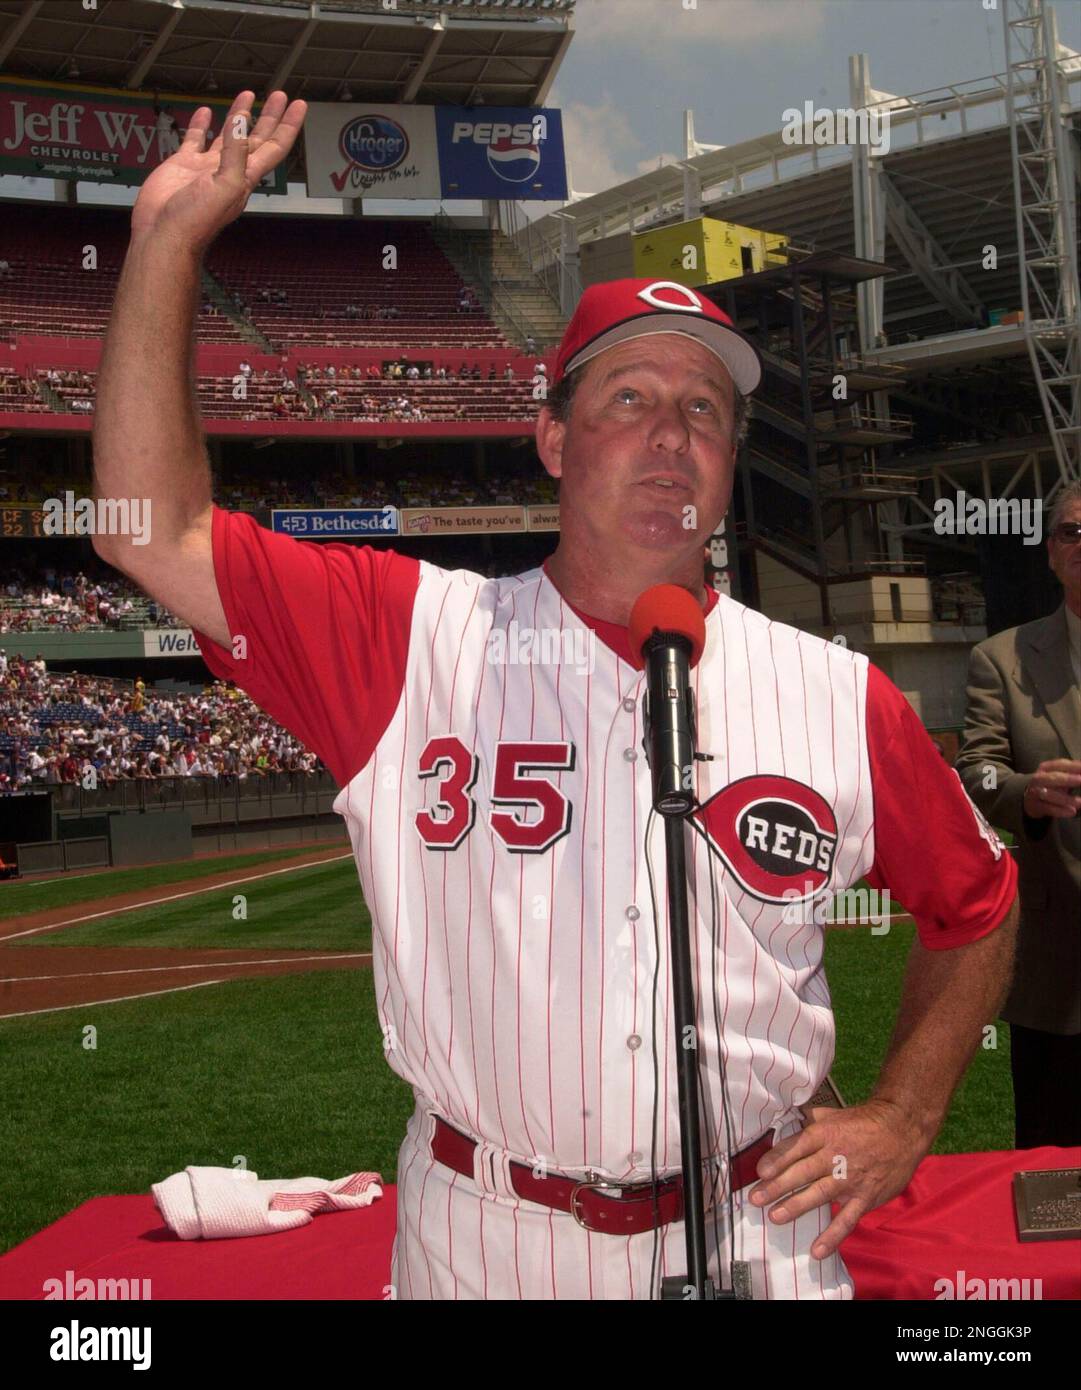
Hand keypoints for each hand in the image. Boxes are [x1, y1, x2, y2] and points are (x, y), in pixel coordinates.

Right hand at [130, 90, 306, 252]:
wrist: (163, 233)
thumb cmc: (196, 220)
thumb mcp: (226, 186)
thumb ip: (236, 154)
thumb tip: (243, 124)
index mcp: (246, 177)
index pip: (274, 147)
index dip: (288, 126)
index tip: (298, 106)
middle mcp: (230, 171)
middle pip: (256, 138)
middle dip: (270, 116)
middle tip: (280, 95)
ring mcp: (207, 167)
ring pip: (228, 135)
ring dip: (238, 116)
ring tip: (247, 96)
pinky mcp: (184, 165)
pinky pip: (196, 140)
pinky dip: (202, 125)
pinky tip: (205, 112)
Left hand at [746, 1100, 927, 1259]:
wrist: (901, 1131)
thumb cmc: (863, 1122)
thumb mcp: (832, 1114)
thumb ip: (809, 1120)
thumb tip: (786, 1119)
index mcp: (824, 1134)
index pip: (795, 1147)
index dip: (776, 1159)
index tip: (760, 1172)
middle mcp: (834, 1156)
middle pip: (802, 1172)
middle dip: (777, 1186)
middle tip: (756, 1198)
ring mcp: (850, 1179)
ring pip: (819, 1194)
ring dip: (796, 1206)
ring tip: (775, 1217)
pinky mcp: (865, 1197)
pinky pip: (847, 1219)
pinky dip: (832, 1236)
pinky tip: (817, 1250)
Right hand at [1022, 759, 1080, 819]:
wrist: (1028, 797)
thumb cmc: (1050, 784)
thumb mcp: (1059, 774)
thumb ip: (1072, 771)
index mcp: (1047, 768)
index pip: (1061, 765)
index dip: (1074, 767)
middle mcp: (1039, 778)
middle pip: (1053, 778)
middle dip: (1068, 779)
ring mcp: (1035, 792)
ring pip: (1050, 794)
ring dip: (1065, 798)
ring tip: (1080, 802)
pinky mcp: (1035, 806)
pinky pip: (1048, 808)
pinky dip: (1060, 810)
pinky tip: (1072, 812)